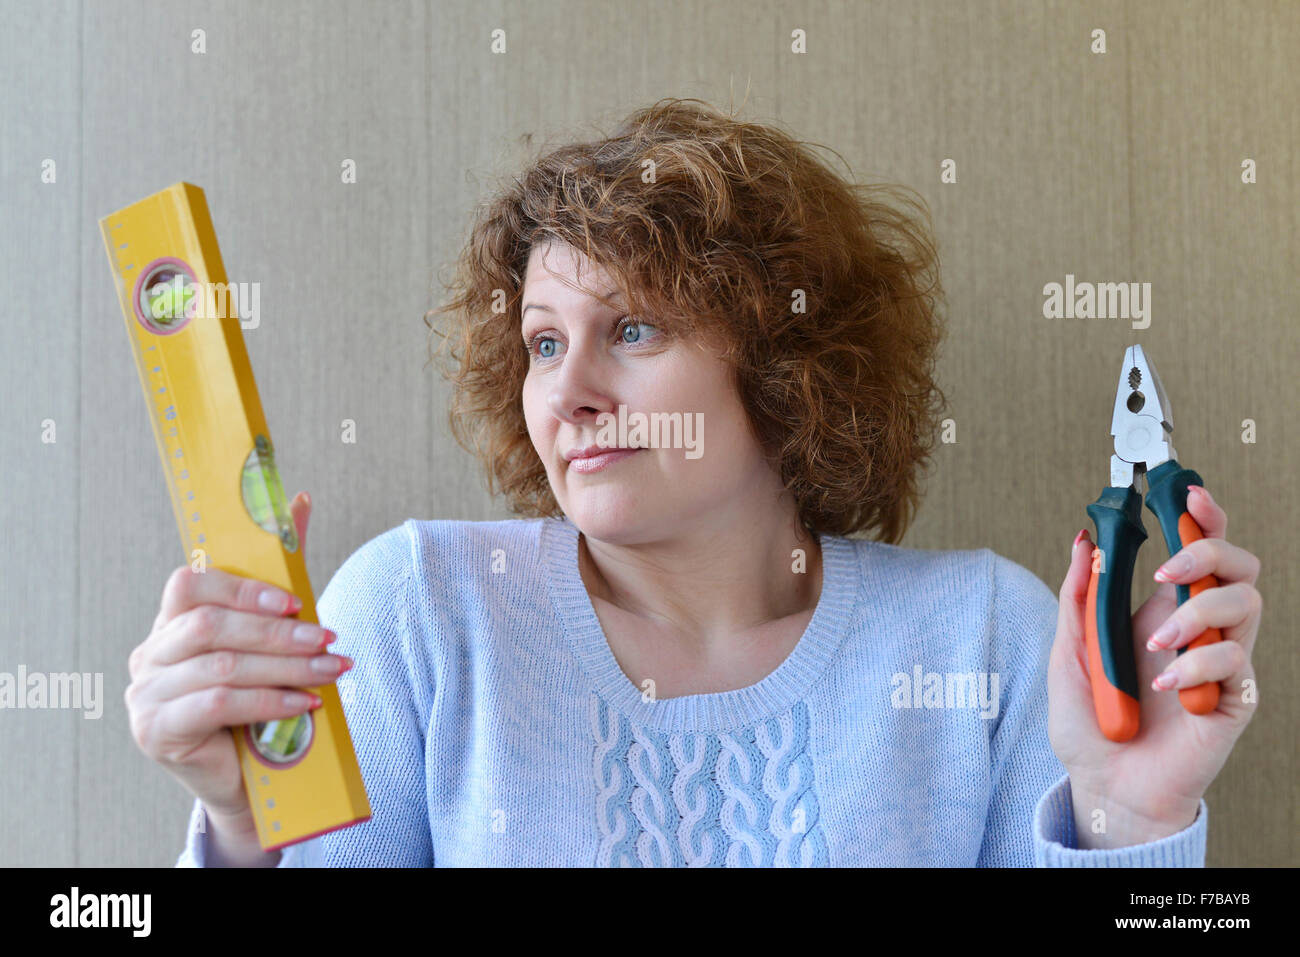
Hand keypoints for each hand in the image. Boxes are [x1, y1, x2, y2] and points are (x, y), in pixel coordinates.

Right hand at [124, 492, 339, 825]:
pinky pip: (216, 705)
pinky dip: (267, 701)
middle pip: (212, 627)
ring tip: (331, 672)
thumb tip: (299, 499)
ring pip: (221, 666)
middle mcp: (149, 653)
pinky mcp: (155, 731)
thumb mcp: (271, 634)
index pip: (190, 585)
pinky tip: (303, 704)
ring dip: (286, 668)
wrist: (245, 776)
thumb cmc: (257, 696)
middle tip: (329, 639)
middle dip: (279, 633)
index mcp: (171, 622)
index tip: (296, 602)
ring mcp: (145, 694)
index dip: (243, 589)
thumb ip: (280, 571)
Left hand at [1047, 485, 1260, 847]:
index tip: (1186, 492)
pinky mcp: (1235, 696)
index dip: (1203, 516)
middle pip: (1238, 564)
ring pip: (1245, 602)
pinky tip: (1165, 687)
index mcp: (1162, 611)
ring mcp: (1221, 660)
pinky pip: (1235, 659)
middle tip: (1169, 570)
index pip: (1198, 550)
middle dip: (1208, 551)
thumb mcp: (1068, 651)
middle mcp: (1199, 629)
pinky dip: (1195, 664)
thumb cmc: (1091, 725)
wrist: (1105, 786)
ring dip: (1196, 613)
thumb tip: (1086, 540)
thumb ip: (1079, 596)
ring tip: (1154, 646)